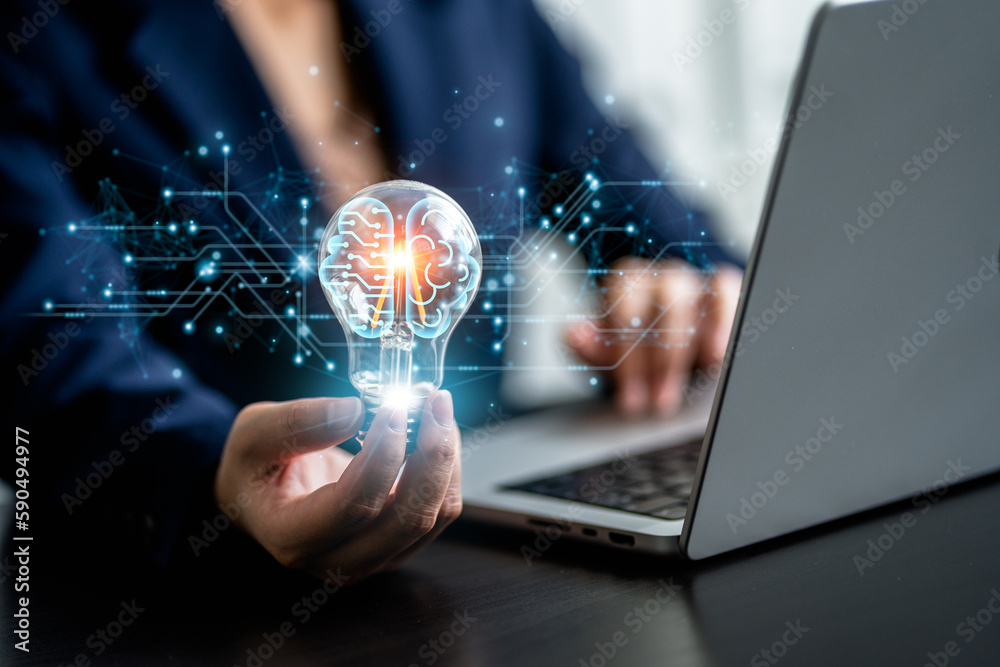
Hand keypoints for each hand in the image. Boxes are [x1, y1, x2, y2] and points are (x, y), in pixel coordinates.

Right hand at [214, 391, 461, 582]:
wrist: (261, 495)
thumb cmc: (255, 466)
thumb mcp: (254, 434)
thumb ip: (296, 422)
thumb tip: (354, 411)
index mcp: (293, 538)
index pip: (353, 506)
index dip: (382, 457)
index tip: (393, 409)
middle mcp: (338, 560)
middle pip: (406, 521)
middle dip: (430, 457)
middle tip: (433, 403)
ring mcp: (373, 557)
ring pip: (432, 517)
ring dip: (444, 460)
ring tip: (437, 409)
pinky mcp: (397, 543)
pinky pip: (439, 511)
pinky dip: (447, 469)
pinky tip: (437, 432)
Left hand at [567, 257, 741, 415]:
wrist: (662, 348)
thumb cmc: (633, 348)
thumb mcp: (608, 352)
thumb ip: (591, 345)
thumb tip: (574, 333)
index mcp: (628, 283)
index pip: (625, 301)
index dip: (628, 350)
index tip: (629, 393)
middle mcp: (663, 278)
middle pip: (667, 301)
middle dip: (663, 358)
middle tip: (658, 401)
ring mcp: (696, 282)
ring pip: (702, 293)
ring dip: (701, 341)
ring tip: (701, 376)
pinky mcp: (723, 293)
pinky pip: (729, 290)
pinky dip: (727, 318)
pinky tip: (719, 354)